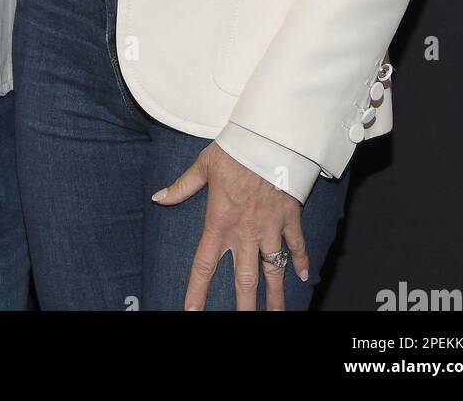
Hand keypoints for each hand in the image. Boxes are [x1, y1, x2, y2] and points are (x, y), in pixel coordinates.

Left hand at [153, 142, 306, 310]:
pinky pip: (297, 244)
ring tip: (276, 314)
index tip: (192, 311)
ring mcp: (270, 227)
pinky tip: (303, 277)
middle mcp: (245, 231)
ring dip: (275, 294)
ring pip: (273, 269)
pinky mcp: (289, 217)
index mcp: (220, 221)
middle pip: (244, 278)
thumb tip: (159, 197)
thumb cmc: (234, 150)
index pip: (205, 264)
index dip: (197, 290)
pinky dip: (302, 260)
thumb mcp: (203, 166)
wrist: (268, 140)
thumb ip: (182, 187)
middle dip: (244, 305)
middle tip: (245, 323)